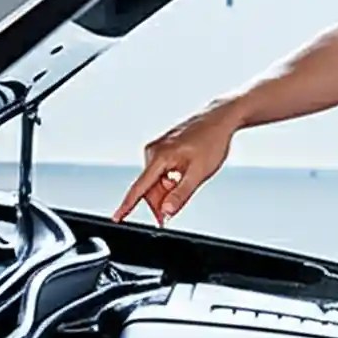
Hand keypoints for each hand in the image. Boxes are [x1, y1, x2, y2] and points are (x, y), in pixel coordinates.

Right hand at [111, 102, 241, 224]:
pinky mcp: (163, 147)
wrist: (220, 119)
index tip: (116, 218)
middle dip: (160, 201)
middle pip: (149, 188)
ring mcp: (157, 148)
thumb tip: (166, 211)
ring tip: (188, 182)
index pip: (139, 188)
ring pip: (155, 180)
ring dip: (167, 190)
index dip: (127, 206)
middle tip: (174, 212)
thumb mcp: (199, 173)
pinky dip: (169, 180)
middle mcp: (153, 151)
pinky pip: (160, 171)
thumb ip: (181, 194)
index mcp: (159, 157)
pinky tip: (184, 174)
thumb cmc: (212, 141)